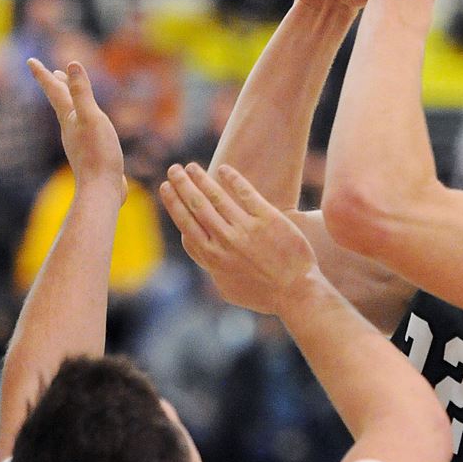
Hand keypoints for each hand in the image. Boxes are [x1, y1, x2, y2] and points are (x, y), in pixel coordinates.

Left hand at [28, 58, 125, 202]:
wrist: (102, 189)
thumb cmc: (98, 154)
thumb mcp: (92, 117)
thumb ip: (82, 92)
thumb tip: (72, 63)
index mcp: (69, 118)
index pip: (54, 90)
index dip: (42, 75)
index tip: (30, 60)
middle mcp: (71, 128)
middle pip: (61, 102)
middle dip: (57, 86)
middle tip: (52, 72)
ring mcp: (79, 141)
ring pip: (72, 115)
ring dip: (70, 101)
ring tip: (70, 94)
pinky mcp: (90, 153)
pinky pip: (84, 128)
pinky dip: (84, 118)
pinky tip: (90, 124)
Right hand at [159, 162, 320, 312]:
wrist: (296, 292)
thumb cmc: (264, 294)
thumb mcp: (229, 288)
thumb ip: (213, 268)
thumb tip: (202, 253)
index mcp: (213, 258)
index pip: (186, 225)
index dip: (174, 204)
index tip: (166, 188)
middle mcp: (225, 241)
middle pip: (196, 207)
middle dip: (182, 186)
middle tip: (173, 169)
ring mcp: (246, 229)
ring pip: (216, 198)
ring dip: (200, 179)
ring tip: (191, 167)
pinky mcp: (268, 219)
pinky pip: (246, 194)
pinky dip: (233, 180)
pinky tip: (223, 169)